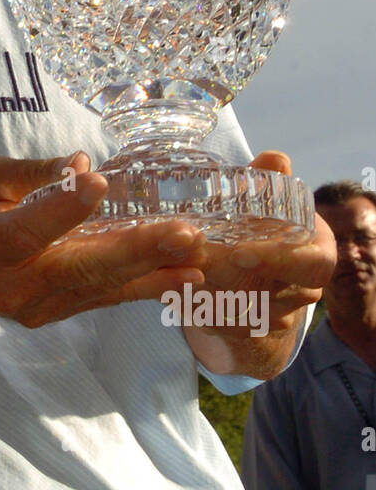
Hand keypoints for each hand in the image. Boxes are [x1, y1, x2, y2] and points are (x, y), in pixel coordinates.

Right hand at [0, 151, 207, 330]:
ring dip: (157, 272)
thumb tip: (84, 164)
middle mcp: (17, 285)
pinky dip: (150, 286)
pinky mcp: (63, 312)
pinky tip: (189, 277)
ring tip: (199, 255)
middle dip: (138, 252)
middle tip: (185, 235)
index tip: (99, 182)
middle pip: (81, 269)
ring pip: (104, 288)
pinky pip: (109, 297)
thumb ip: (32, 173)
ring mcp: (41, 307)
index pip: (28, 229)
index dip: (64, 209)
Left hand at [180, 150, 335, 376]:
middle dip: (233, 285)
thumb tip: (274, 159)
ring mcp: (277, 315)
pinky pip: (221, 325)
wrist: (250, 269)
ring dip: (207, 297)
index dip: (279, 260)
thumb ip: (267, 181)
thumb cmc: (258, 224)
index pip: (313, 263)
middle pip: (276, 297)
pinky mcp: (247, 331)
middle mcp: (302, 291)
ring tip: (173, 274)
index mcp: (317, 255)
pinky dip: (196, 308)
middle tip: (195, 268)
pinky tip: (173, 291)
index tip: (238, 253)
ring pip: (244, 315)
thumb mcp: (262, 202)